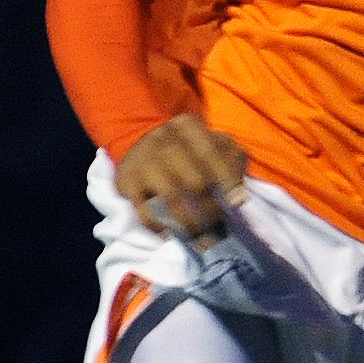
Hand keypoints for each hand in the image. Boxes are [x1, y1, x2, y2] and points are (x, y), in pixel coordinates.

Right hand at [117, 117, 248, 242]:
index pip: (211, 154)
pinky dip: (160, 226)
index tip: (236, 203)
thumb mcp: (213, 143)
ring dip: (190, 222)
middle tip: (217, 224)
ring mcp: (142, 161)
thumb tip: (237, 200)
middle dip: (210, 208)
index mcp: (187, 126)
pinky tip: (170, 233)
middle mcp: (162, 140)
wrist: (140, 139)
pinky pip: (144, 211)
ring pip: (172, 198)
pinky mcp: (126, 181)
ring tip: (199, 236)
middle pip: (195, 181)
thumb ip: (232, 163)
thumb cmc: (188, 148)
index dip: (227, 180)